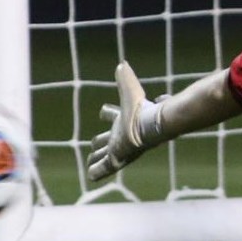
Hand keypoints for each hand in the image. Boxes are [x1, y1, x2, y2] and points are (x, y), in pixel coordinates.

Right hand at [87, 61, 160, 180]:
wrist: (151, 126)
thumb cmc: (142, 110)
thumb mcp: (130, 91)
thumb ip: (126, 79)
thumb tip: (122, 64)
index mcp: (123, 119)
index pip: (113, 114)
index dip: (107, 112)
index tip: (102, 111)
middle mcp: (121, 135)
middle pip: (108, 139)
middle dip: (100, 142)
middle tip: (93, 145)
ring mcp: (118, 149)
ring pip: (105, 155)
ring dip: (98, 158)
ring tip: (91, 162)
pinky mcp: (117, 160)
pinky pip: (104, 168)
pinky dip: (97, 172)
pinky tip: (91, 176)